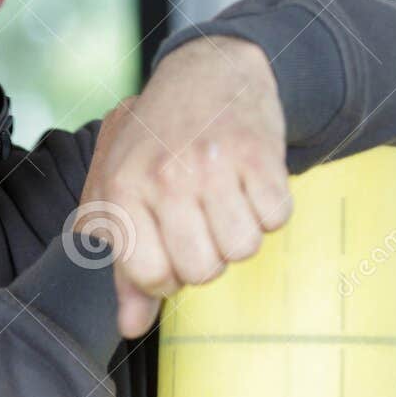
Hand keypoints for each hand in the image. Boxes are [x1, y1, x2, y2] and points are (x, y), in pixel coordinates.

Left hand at [74, 35, 292, 337]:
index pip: (150, 276)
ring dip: (240, 232)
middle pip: (202, 270)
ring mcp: (213, 164)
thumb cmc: (155, 138)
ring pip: (243, 249)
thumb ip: (122, 263)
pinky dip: (269, 208)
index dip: (167, 276)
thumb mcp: (119, 192)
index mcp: (122, 190)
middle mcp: (165, 177)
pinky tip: (248, 183)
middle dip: (207, 257)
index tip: (170, 250)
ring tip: (224, 200)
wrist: (208, 69)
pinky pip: (276, 218)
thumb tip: (130, 326)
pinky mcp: (258, 153)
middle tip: (201, 222)